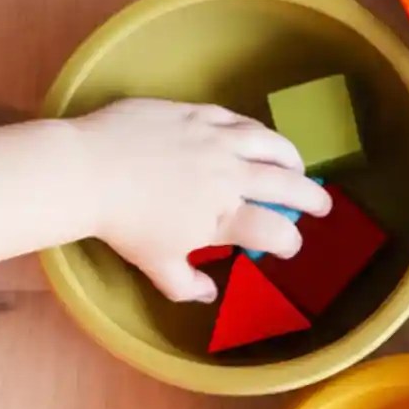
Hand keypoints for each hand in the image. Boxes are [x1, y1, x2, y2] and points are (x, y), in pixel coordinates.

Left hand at [70, 99, 331, 302]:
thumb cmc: (121, 224)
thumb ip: (185, 284)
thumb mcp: (154, 265)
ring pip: (270, 144)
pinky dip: (254, 132)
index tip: (291, 245)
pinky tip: (255, 137)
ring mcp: (216, 140)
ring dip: (291, 157)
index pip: (275, 231)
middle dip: (312, 197)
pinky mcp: (197, 114)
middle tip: (322, 204)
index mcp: (222, 218)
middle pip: (287, 185)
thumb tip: (209, 294)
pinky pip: (237, 120)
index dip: (291, 241)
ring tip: (297, 164)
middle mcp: (229, 177)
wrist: (85, 171)